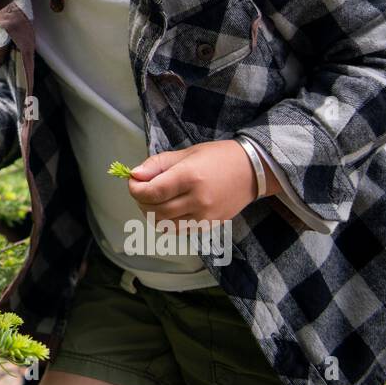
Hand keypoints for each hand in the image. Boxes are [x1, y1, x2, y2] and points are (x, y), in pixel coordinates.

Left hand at [127, 140, 259, 224]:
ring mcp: (205, 216)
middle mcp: (197, 200)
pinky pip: (179, 231)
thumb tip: (134, 175)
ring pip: (165, 225)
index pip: (152, 192)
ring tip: (154, 201)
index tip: (133, 183)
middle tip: (141, 191)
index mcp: (190, 177)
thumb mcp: (186, 153)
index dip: (136, 190)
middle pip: (156, 211)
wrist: (251, 171)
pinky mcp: (210, 226)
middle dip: (141, 202)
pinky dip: (168, 223)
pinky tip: (170, 209)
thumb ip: (157, 165)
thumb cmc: (217, 157)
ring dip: (152, 215)